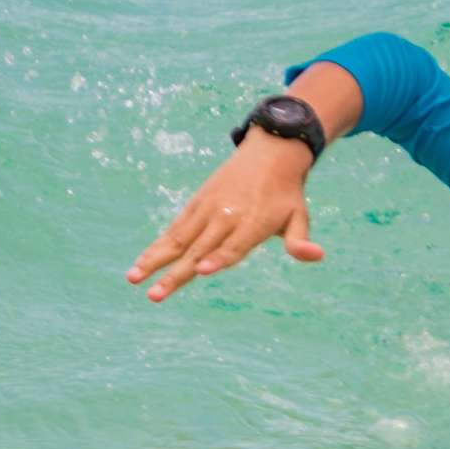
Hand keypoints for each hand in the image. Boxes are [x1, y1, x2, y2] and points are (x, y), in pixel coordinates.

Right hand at [126, 130, 324, 301]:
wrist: (270, 153)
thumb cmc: (286, 194)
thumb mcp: (298, 216)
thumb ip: (300, 239)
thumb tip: (316, 255)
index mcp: (253, 222)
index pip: (234, 245)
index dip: (219, 258)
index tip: (201, 271)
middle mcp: (226, 216)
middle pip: (199, 248)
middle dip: (176, 273)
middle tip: (155, 295)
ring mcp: (207, 209)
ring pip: (178, 239)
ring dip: (154, 260)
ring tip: (134, 279)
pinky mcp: (195, 205)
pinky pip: (174, 229)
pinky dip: (156, 246)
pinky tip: (139, 265)